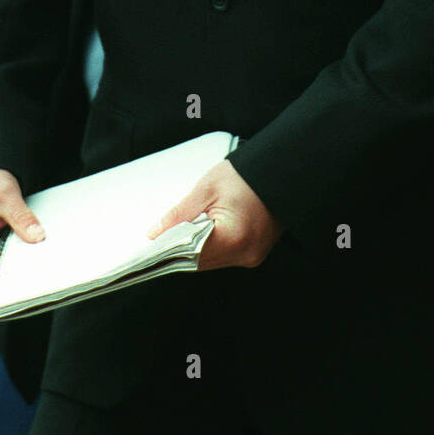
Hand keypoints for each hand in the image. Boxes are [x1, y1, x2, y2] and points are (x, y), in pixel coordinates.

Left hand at [146, 159, 283, 270]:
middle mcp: (246, 254)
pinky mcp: (256, 252)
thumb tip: (156, 232)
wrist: (279, 171)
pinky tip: (204, 233)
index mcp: (234, 238)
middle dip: (181, 251)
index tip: (154, 244)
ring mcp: (253, 255)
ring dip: (196, 250)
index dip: (170, 250)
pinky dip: (212, 247)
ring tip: (184, 230)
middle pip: (201, 263)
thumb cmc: (248, 175)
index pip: (191, 255)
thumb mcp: (207, 189)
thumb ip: (180, 214)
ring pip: (212, 262)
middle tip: (163, 236)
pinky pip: (226, 257)